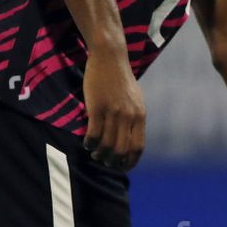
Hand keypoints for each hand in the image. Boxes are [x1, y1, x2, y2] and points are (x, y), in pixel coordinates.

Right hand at [81, 48, 145, 169]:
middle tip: (105, 161)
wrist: (110, 59)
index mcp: (140, 117)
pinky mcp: (97, 107)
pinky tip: (86, 144)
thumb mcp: (136, 101)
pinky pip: (94, 133)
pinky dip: (89, 143)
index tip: (123, 166)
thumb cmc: (122, 80)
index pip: (138, 147)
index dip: (130, 161)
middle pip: (122, 150)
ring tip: (94, 154)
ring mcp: (113, 113)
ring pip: (107, 144)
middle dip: (113, 161)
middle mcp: (129, 117)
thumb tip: (132, 137)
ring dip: (100, 154)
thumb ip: (135, 119)